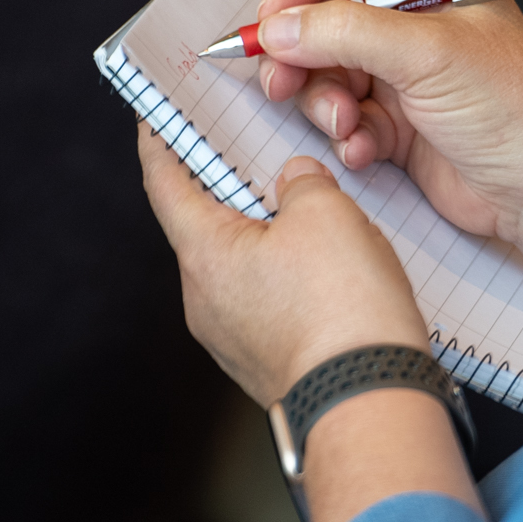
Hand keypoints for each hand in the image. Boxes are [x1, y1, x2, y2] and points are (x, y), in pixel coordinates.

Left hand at [137, 123, 428, 404]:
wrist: (371, 404)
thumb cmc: (342, 310)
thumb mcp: (327, 214)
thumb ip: (303, 182)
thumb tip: (296, 182)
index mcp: (204, 254)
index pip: (163, 183)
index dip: (157, 142)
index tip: (152, 116)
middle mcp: (205, 301)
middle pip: (207, 226)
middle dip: (232, 190)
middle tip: (254, 152)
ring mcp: (233, 339)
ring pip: (244, 267)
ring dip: (271, 237)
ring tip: (315, 213)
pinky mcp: (266, 363)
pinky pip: (269, 304)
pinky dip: (291, 277)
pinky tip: (334, 270)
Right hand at [251, 0, 522, 306]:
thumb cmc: (514, 107)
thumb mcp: (425, 53)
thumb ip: (343, 32)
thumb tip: (275, 28)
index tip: (272, 23)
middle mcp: (414, 21)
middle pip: (324, 17)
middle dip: (300, 54)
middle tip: (280, 84)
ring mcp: (405, 76)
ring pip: (327, 75)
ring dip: (324, 103)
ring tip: (345, 127)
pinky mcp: (400, 127)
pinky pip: (346, 121)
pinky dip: (347, 137)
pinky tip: (364, 153)